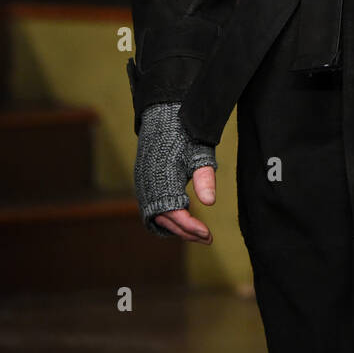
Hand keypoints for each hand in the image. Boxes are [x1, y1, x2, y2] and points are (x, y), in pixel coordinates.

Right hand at [133, 102, 217, 243]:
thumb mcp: (200, 152)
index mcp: (162, 179)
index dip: (192, 228)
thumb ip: (205, 177)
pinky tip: (183, 218)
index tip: (208, 235)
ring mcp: (143, 185)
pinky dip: (167, 217)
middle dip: (186, 232)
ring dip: (176, 227)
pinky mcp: (143, 182)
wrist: (162, 114)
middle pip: (165, 221)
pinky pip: (152, 208)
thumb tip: (210, 203)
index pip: (176, 215)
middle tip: (207, 238)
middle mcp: (148, 186)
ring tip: (197, 232)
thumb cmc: (184, 133)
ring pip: (157, 217)